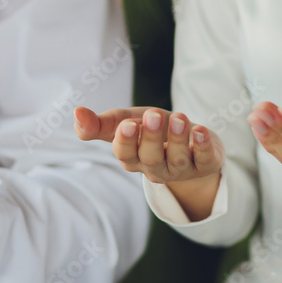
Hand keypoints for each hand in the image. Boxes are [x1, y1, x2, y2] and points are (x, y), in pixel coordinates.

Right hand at [75, 106, 223, 220]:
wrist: (188, 140)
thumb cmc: (150, 131)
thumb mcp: (125, 122)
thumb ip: (99, 123)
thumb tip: (76, 113)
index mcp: (132, 158)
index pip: (125, 155)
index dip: (126, 142)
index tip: (128, 124)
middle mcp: (155, 168)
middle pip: (151, 158)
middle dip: (153, 138)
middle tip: (154, 114)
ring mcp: (181, 169)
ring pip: (178, 160)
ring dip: (178, 139)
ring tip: (179, 117)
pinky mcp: (205, 164)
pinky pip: (205, 160)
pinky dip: (203, 146)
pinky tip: (200, 131)